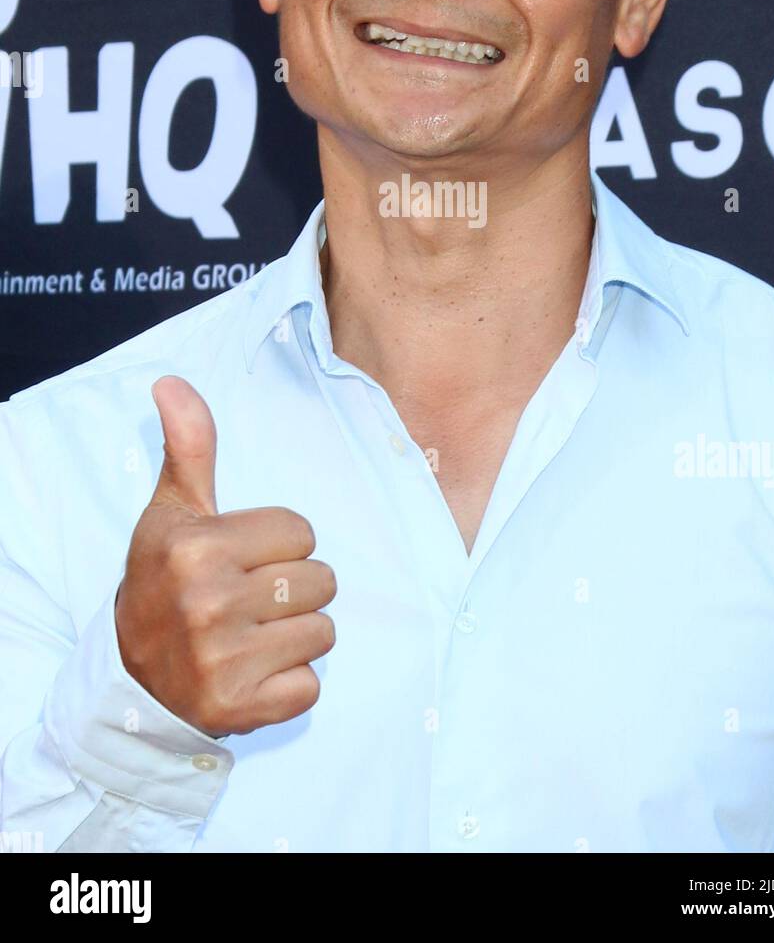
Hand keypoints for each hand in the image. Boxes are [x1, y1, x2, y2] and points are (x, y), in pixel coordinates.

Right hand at [115, 375, 335, 736]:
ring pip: (323, 632)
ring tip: (253, 634)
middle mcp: (210, 604)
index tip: (242, 558)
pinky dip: (291, 683)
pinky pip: (312, 685)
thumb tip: (172, 382)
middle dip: (295, 589)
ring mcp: (226, 661)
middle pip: (321, 581)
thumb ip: (189, 446)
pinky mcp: (242, 709)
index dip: (279, 544)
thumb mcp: (173, 511)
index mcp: (199, 549)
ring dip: (297, 635)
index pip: (302, 532)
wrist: (133, 676)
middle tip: (250, 598)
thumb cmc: (163, 580)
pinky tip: (255, 672)